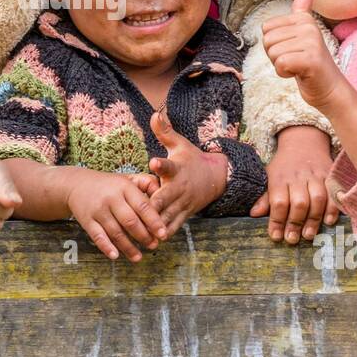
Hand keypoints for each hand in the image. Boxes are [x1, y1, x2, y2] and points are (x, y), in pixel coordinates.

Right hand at [65, 168, 166, 262]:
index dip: (154, 222)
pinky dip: (106, 247)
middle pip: (130, 221)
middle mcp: (111, 198)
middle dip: (144, 236)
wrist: (76, 184)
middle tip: (154, 246)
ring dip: (128, 247)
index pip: (142, 206)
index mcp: (124, 187)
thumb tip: (164, 194)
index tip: (163, 234)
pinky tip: (115, 256)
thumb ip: (147, 184)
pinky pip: (97, 236)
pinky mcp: (87, 220)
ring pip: (116, 232)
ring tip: (139, 257)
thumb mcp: (127, 178)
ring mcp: (98, 210)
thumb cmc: (108, 184)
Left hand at [147, 109, 228, 237]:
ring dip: (156, 223)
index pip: (168, 165)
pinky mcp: (185, 214)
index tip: (153, 161)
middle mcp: (179, 187)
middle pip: (165, 197)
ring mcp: (183, 203)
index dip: (161, 163)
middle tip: (140, 210)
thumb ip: (165, 131)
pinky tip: (150, 243)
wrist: (216, 178)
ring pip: (168, 215)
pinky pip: (173, 226)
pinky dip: (163, 233)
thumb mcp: (180, 144)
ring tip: (141, 232)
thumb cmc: (191, 159)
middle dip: (154, 204)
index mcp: (177, 169)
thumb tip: (155, 113)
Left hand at [250, 125, 337, 243]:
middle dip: (295, 223)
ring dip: (314, 219)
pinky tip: (328, 222)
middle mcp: (298, 177)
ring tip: (308, 235)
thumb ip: (264, 197)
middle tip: (292, 239)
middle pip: (299, 202)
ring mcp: (316, 176)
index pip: (278, 201)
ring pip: (317, 199)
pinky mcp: (330, 175)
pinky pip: (334, 193)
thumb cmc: (283, 166)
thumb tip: (253, 214)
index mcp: (279, 178)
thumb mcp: (269, 177)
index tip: (276, 236)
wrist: (303, 142)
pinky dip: (332, 209)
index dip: (277, 220)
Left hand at [262, 0, 349, 110]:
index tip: (291, 50)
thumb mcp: (304, 35)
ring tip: (298, 66)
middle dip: (275, 56)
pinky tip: (299, 73)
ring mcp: (311, 42)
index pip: (266, 28)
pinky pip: (281, 63)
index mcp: (304, 19)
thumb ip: (302, 12)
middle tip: (295, 60)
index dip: (274, 44)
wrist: (329, 88)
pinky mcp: (311, 59)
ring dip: (281, 65)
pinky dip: (285, 73)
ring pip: (273, 53)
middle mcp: (308, 26)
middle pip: (267, 40)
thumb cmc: (311, 63)